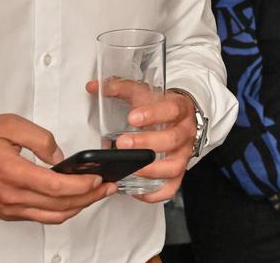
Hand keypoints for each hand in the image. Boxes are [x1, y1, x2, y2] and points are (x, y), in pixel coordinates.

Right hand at [0, 114, 113, 222]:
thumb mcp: (8, 124)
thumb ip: (40, 138)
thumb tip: (60, 155)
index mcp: (12, 173)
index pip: (56, 186)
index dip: (82, 185)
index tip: (98, 178)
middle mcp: (11, 196)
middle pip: (59, 205)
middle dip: (88, 197)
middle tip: (107, 187)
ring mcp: (8, 208)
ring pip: (52, 216)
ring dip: (78, 207)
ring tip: (96, 195)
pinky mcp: (7, 211)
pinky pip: (40, 216)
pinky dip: (60, 211)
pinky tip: (72, 200)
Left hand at [84, 80, 196, 202]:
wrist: (182, 116)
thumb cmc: (160, 106)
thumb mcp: (143, 93)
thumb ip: (119, 88)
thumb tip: (93, 86)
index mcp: (178, 109)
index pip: (171, 110)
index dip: (153, 115)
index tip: (132, 117)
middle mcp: (185, 133)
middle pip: (172, 139)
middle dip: (147, 143)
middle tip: (122, 144)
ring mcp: (184, 154)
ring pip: (174, 167)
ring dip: (151, 170)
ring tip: (129, 169)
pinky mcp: (179, 172)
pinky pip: (171, 188)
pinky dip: (155, 193)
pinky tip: (136, 190)